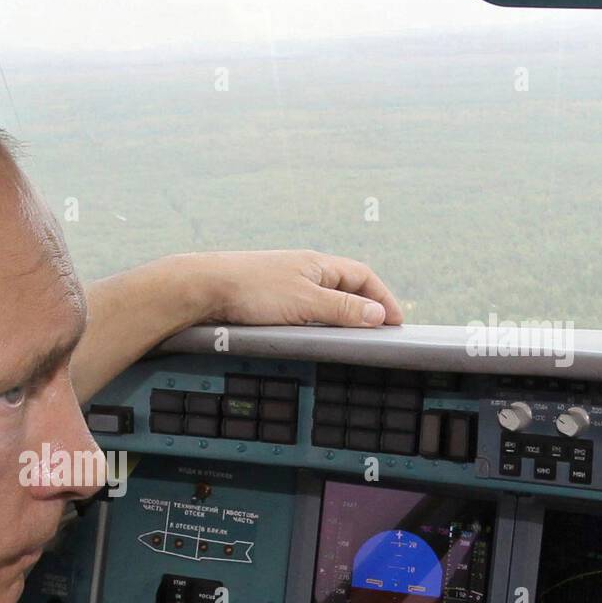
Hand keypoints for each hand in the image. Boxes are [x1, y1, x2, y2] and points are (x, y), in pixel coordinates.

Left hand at [184, 248, 403, 328]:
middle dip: (366, 307)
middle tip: (380, 333)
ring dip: (341, 316)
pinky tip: (315, 335)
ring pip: (324, 299)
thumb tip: (377, 315)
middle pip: (346, 287)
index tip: (396, 322)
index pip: (364, 276)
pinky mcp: (268, 299)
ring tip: (353, 337)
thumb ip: (342, 309)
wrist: (205, 287)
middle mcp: (305, 270)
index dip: (383, 298)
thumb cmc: (253, 290)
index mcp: (319, 265)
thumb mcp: (305, 302)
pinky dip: (317, 321)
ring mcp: (286, 284)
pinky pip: (304, 309)